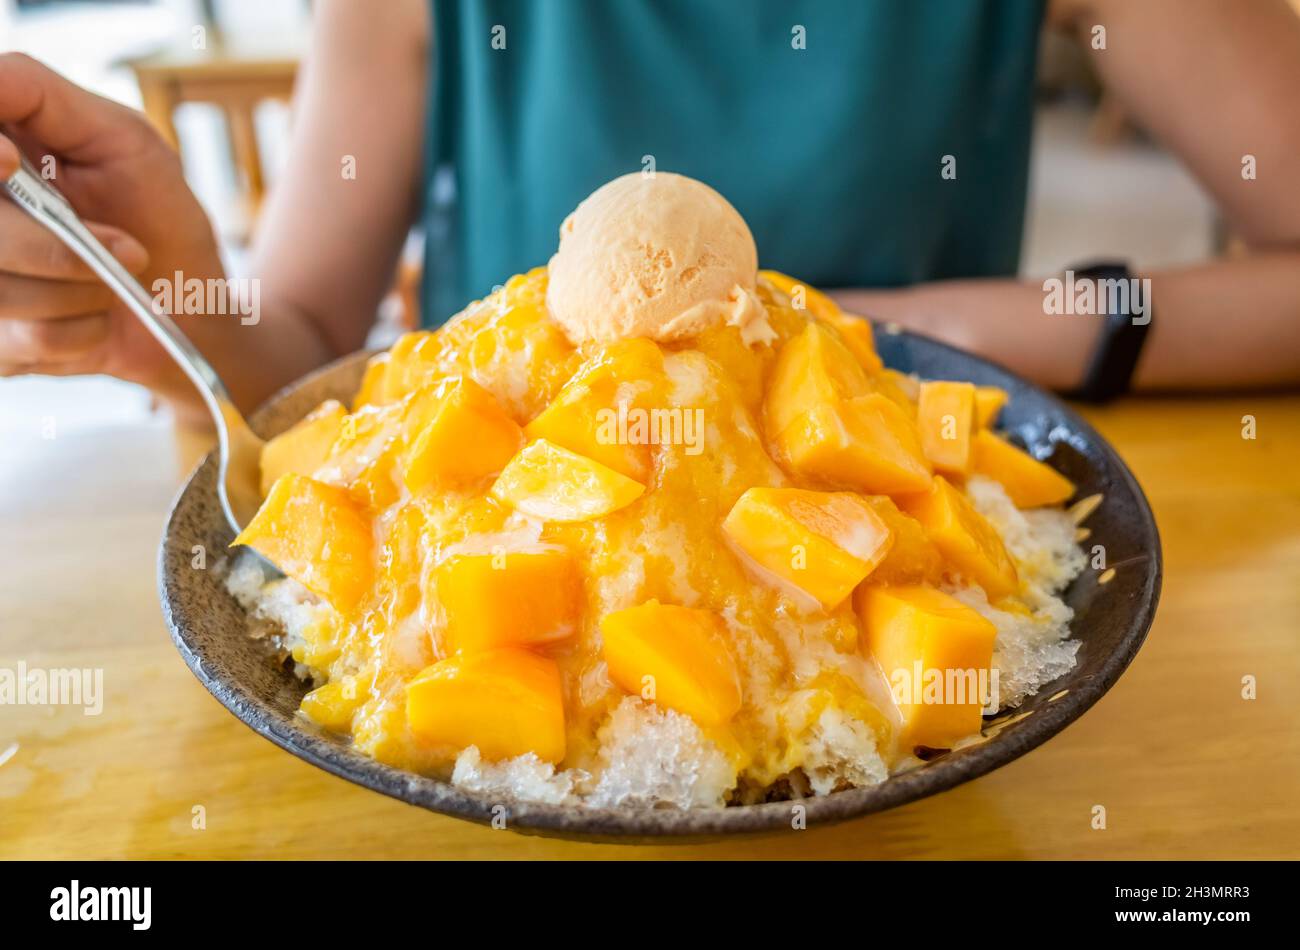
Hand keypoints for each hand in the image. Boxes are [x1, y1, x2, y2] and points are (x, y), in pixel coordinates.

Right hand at [0, 53, 224, 398]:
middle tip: (126, 248)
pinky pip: (16, 340)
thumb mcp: (122, 139)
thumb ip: (39, 94)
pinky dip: (76, 332)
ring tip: (112, 283)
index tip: (12, 163)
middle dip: (52, 245)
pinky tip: (95, 320)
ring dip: (79, 290)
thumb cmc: (161, 220)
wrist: (193, 316)